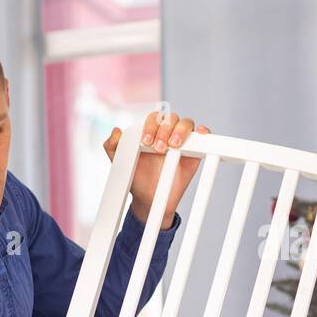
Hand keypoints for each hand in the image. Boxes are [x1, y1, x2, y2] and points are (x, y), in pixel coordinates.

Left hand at [103, 111, 210, 229]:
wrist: (149, 198)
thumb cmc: (136, 177)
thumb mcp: (120, 162)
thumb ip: (112, 146)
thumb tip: (116, 130)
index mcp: (151, 131)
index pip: (154, 118)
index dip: (151, 126)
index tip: (146, 142)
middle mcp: (167, 132)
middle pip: (171, 118)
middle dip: (164, 130)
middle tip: (159, 148)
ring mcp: (183, 140)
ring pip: (187, 123)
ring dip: (181, 130)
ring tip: (174, 145)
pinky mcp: (196, 151)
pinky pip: (203, 135)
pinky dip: (204, 132)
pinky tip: (200, 135)